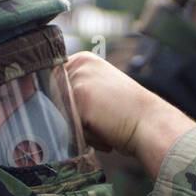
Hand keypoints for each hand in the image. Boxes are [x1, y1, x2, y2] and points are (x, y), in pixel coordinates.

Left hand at [66, 51, 195, 172]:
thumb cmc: (128, 114)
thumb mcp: (99, 90)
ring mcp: (77, 79)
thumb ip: (74, 89)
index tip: (97, 112)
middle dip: (75, 118)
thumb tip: (45, 102)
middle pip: (53, 102)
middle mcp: (77, 64)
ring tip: (105, 124)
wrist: (150, 124)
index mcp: (82, 59)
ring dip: (79, 128)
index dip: (70, 108)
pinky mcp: (78, 97)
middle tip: (104, 118)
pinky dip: (84, 135)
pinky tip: (105, 130)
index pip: (53, 88)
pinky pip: (66, 125)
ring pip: (59, 115)